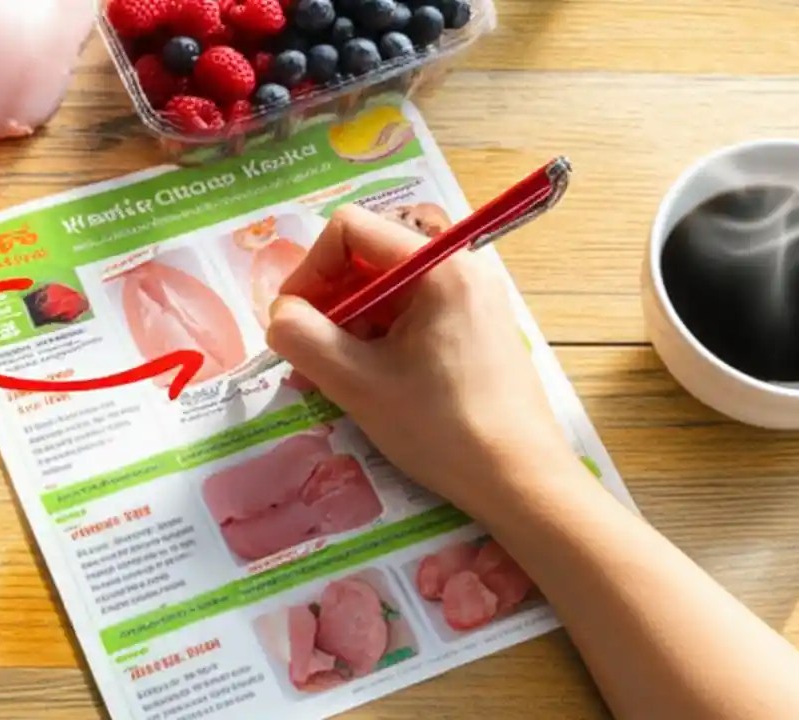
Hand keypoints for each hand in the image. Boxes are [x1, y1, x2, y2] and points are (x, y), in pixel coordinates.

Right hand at [266, 205, 576, 513]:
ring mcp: (473, 297)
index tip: (292, 320)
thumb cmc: (442, 428)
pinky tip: (368, 378)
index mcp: (439, 266)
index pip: (350, 228)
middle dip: (329, 298)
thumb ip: (305, 340)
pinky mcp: (477, 327)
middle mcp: (461, 267)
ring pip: (389, 286)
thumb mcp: (359, 384)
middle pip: (370, 254)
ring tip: (333, 372)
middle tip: (309, 350)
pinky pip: (414, 310)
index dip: (309, 269)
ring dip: (350, 321)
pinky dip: (380, 335)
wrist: (520, 481)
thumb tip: (278, 316)